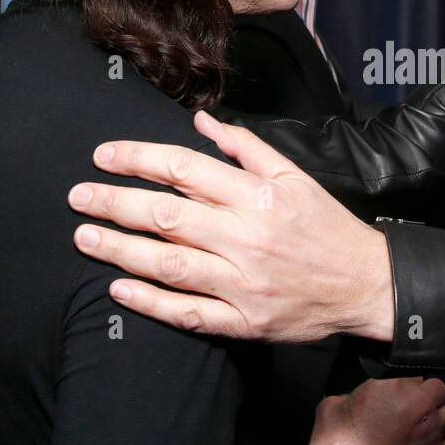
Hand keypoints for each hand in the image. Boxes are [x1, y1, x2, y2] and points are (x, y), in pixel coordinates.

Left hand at [68, 111, 395, 343]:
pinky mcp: (245, 322)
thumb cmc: (326, 226)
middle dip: (115, 203)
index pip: (185, 169)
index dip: (139, 159)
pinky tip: (119, 289)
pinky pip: (189, 314)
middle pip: (167, 215)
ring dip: (121, 250)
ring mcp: (243, 283)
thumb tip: (201, 123)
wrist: (367, 284)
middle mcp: (247, 238)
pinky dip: (151, 302)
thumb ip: (247, 148)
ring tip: (85, 236)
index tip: (103, 156)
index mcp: (259, 197)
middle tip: (77, 196)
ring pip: (171, 264)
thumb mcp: (295, 177)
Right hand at [293, 377, 444, 444]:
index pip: (418, 376)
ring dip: (438, 420)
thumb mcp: (332, 405)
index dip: (410, 387)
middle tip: (414, 412)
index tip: (402, 397)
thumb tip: (358, 399)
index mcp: (393, 388)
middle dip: (428, 400)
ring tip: (422, 431)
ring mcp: (430, 434)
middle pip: (439, 392)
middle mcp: (418, 408)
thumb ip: (353, 394)